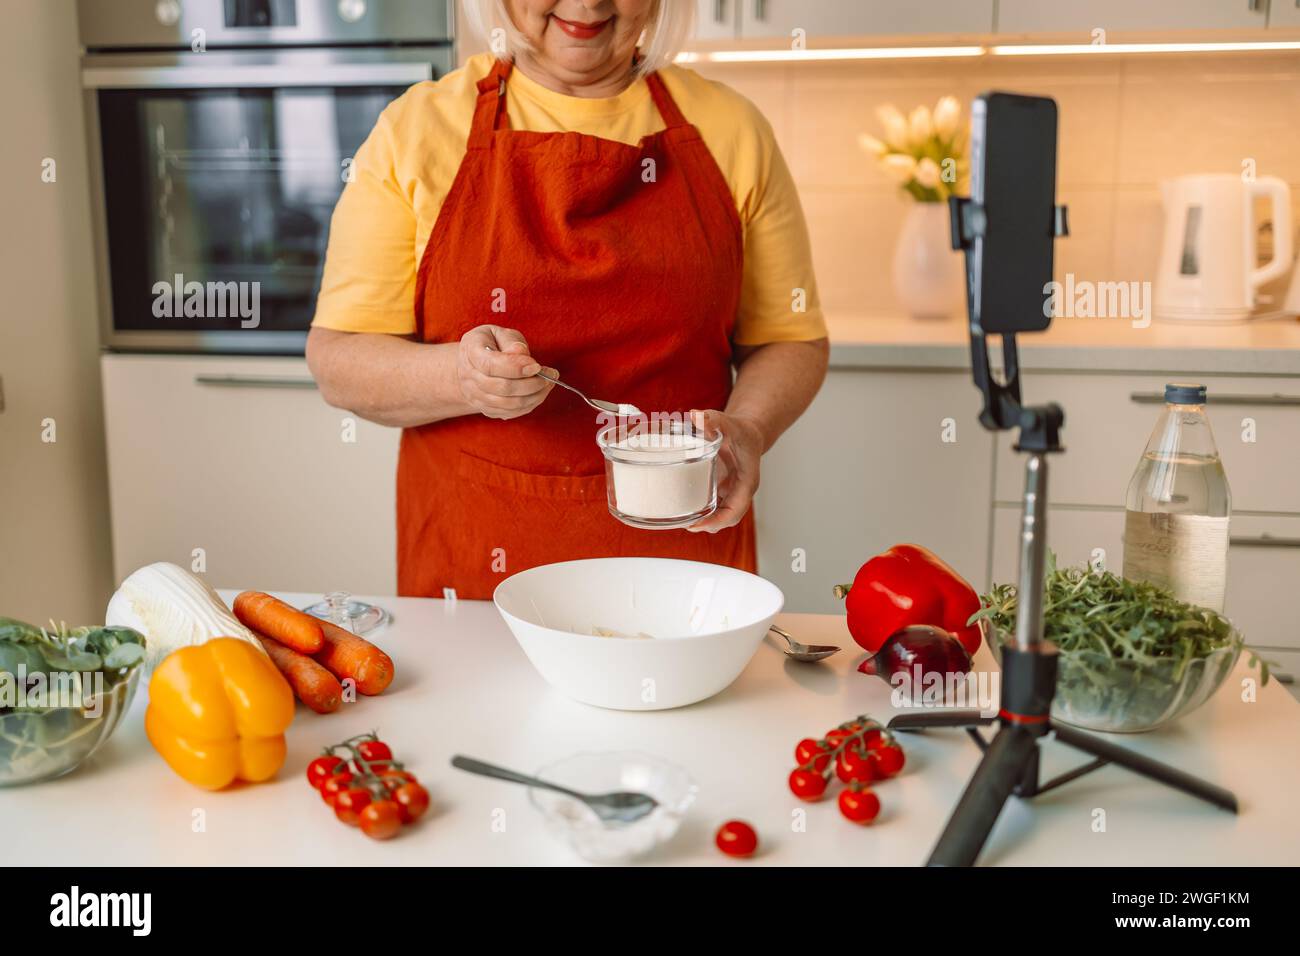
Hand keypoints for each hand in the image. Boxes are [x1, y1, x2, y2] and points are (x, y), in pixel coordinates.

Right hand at [456, 325, 554, 419]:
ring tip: (548, 383)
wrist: (471, 365)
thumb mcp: (498, 332)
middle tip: (551, 374)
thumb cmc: (490, 344)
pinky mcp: (487, 409)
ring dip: (535, 396)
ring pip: (509, 404)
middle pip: (502, 388)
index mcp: (471, 352)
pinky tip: (539, 393)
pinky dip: (529, 405)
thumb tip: (522, 354)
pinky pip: (511, 413)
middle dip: (532, 383)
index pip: (491, 365)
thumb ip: (511, 341)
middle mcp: (469, 377)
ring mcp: (476, 396)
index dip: (516, 367)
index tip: (537, 366)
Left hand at [686, 409, 764, 533]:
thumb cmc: (742, 431)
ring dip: (704, 521)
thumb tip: (695, 415)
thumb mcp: (729, 423)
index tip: (698, 525)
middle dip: (707, 525)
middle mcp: (740, 491)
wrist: (748, 432)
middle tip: (685, 524)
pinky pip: (714, 507)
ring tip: (681, 521)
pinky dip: (702, 511)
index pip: (734, 510)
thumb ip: (713, 419)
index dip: (717, 521)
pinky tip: (685, 509)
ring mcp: (732, 493)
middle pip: (726, 519)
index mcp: (746, 482)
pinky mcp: (723, 491)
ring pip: (720, 516)